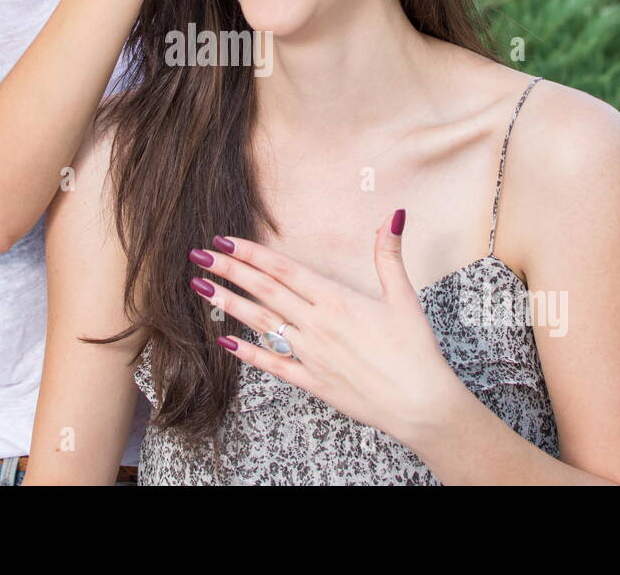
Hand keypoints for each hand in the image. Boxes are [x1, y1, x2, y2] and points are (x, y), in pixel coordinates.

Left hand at [189, 210, 455, 447]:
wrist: (421, 404)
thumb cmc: (415, 350)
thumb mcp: (404, 297)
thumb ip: (389, 255)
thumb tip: (394, 215)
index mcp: (337, 300)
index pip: (284, 270)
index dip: (252, 254)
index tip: (224, 241)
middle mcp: (318, 325)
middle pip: (265, 292)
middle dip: (230, 271)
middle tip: (199, 256)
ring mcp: (312, 355)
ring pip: (262, 324)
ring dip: (230, 304)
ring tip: (201, 288)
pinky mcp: (313, 382)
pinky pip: (274, 365)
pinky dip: (248, 353)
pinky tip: (224, 342)